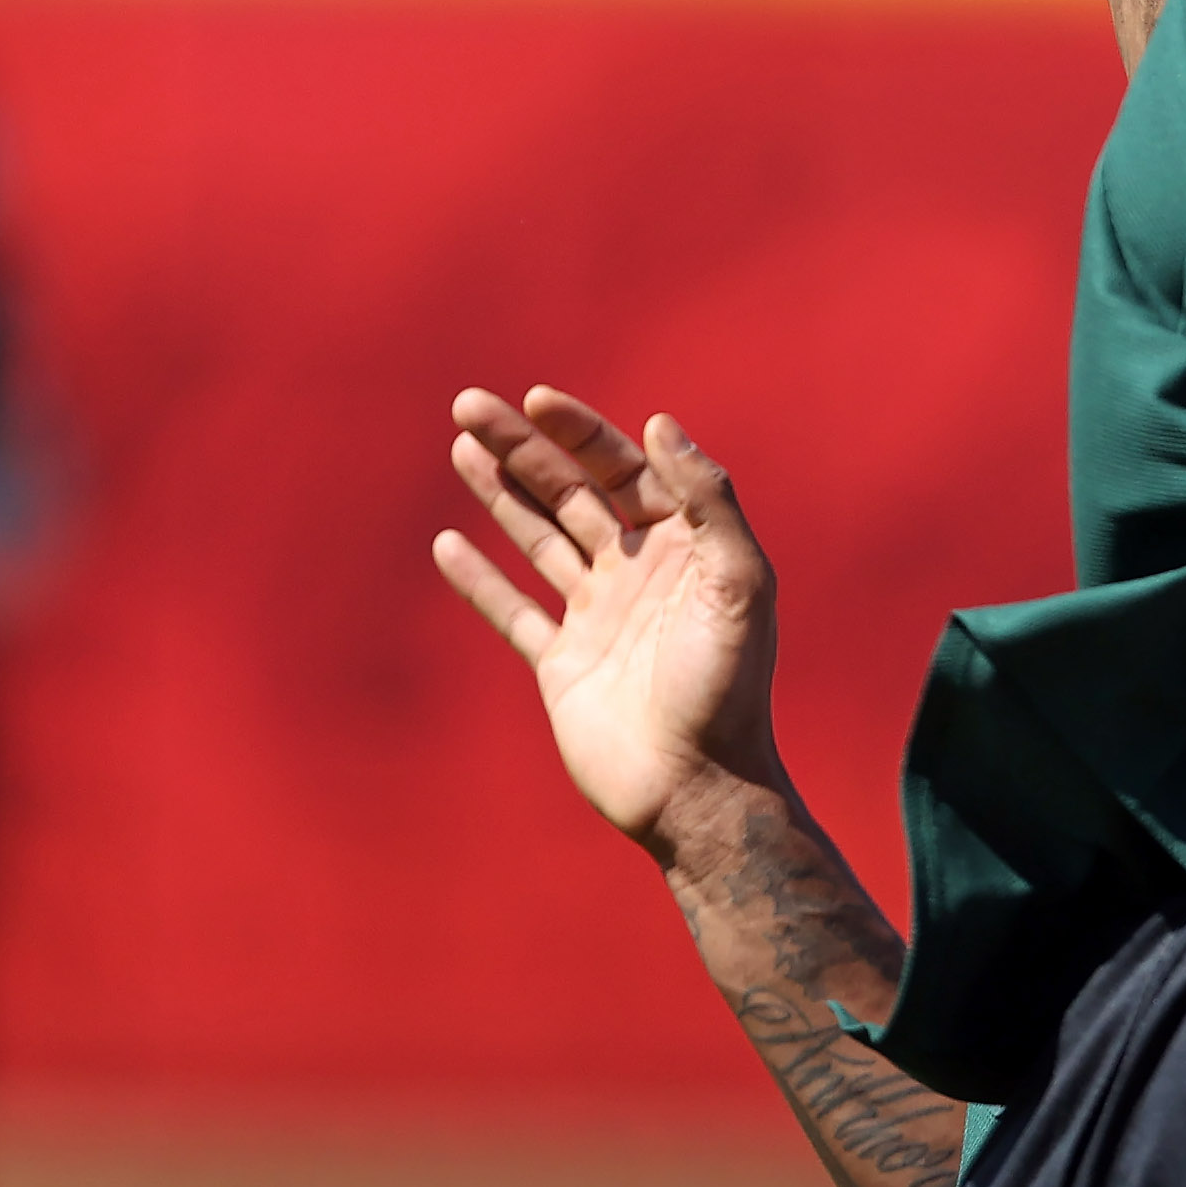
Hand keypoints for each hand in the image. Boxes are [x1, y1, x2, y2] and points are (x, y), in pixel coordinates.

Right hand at [435, 386, 781, 865]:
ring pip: (537, 538)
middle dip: (521, 447)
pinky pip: (513, 611)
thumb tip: (662, 423)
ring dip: (498, 493)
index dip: (580, 431)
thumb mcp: (738, 580)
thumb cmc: (728, 684)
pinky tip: (447, 544)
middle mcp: (634, 570)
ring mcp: (595, 615)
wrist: (696, 788)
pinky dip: (479, 579)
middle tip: (469, 404)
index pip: (622, 467)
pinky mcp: (561, 665)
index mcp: (680, 543)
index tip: (537, 398)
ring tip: (460, 447)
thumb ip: (708, 500)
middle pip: (567, 491)